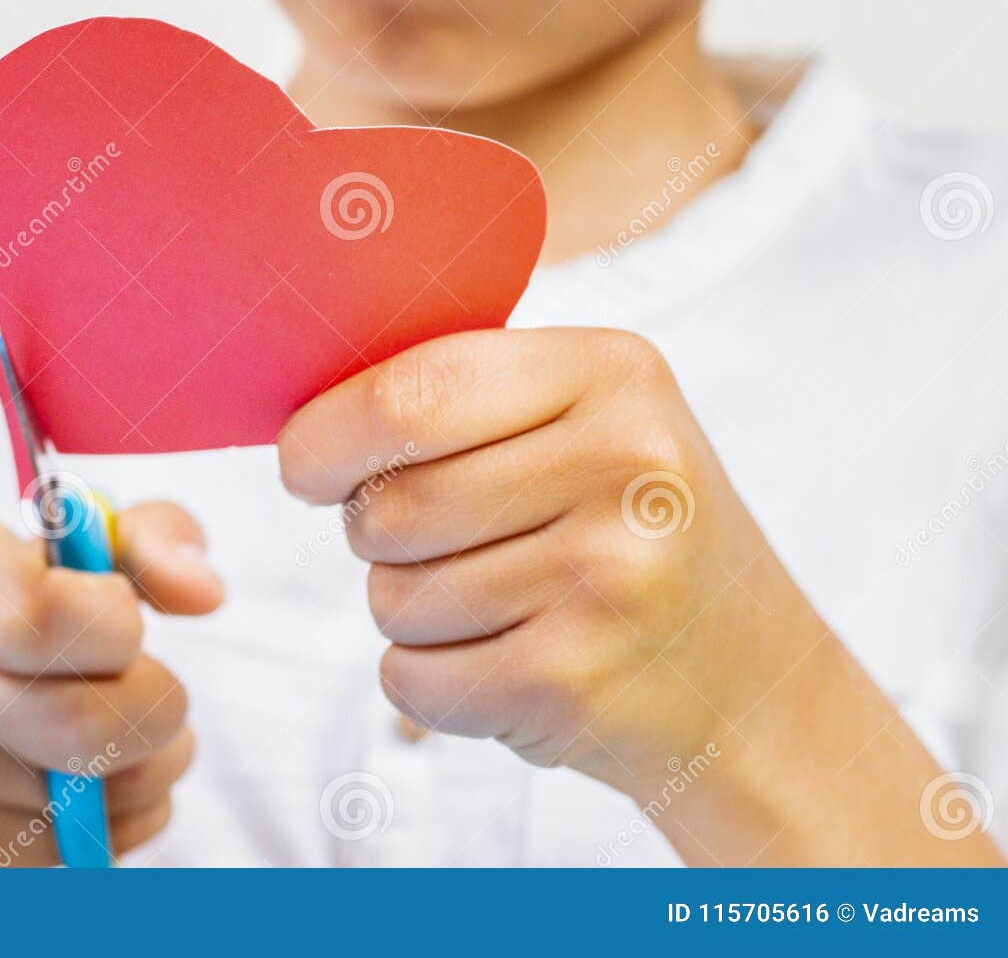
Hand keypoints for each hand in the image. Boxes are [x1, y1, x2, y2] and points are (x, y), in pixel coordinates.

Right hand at [0, 503, 221, 866]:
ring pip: (111, 793)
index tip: (116, 624)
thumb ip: (130, 544)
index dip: (117, 630)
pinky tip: (51, 798)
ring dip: (137, 770)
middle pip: (97, 724)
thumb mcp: (18, 565)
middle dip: (151, 710)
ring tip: (83, 744)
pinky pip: (92, 853)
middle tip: (127, 693)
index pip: (53, 621)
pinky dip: (106, 826)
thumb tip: (204, 590)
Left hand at [278, 328, 1002, 863]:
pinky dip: (431, 682)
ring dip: (411, 612)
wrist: (753, 682)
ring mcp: (606, 581)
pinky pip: (411, 680)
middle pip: (385, 507)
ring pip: (390, 599)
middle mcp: (623, 468)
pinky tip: (510, 662)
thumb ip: (462, 393)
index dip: (325, 438)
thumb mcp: (585, 419)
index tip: (305, 465)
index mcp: (611, 372)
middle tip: (446, 542)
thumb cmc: (627, 531)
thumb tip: (301, 420)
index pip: (409, 396)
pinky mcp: (574, 683)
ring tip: (504, 603)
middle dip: (375, 534)